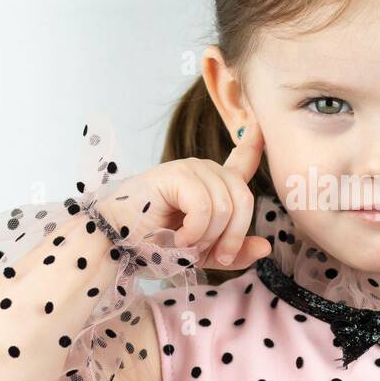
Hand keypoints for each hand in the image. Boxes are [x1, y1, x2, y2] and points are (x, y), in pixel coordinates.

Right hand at [99, 120, 273, 269]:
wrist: (114, 246)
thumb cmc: (151, 246)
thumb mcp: (202, 255)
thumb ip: (233, 251)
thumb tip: (265, 246)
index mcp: (211, 184)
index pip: (242, 159)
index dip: (254, 143)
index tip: (260, 126)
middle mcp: (205, 170)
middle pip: (245, 198)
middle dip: (233, 235)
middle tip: (211, 255)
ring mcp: (191, 168)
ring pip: (227, 206)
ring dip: (209, 237)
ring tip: (185, 245)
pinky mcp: (177, 174)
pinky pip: (207, 207)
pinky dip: (196, 232)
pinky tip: (178, 238)